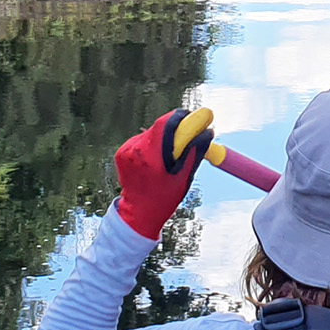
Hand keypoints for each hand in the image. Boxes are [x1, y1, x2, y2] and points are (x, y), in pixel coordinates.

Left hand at [114, 109, 212, 240]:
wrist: (138, 213)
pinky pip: (142, 141)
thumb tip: (208, 132)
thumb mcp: (184, 176)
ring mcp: (126, 151)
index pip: (166, 124)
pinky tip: (155, 162)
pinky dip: (151, 145)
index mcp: (152, 157)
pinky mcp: (121, 152)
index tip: (195, 117)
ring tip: (169, 158)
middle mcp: (135, 150)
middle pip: (159, 127)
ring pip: (151, 133)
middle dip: (176, 128)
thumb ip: (195, 152)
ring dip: (163, 138)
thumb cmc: (164, 197)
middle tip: (189, 133)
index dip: (182, 117)